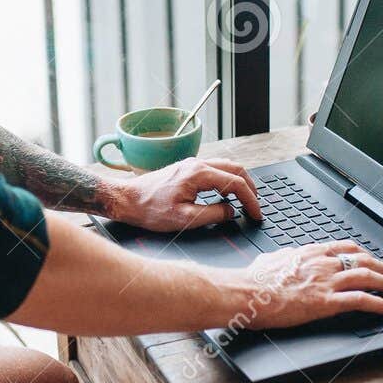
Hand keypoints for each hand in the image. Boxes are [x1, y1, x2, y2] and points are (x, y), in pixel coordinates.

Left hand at [107, 157, 264, 230]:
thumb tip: (231, 212)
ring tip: (244, 201)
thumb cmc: (149, 209)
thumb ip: (212, 215)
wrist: (126, 200)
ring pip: (226, 167)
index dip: (250, 200)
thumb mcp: (184, 219)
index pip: (235, 183)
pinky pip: (215, 170)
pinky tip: (224, 195)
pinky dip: (226, 180)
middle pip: (236, 169)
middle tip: (255, 206)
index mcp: (198, 174)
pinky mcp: (186, 169)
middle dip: (250, 188)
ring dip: (239, 182)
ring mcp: (191, 164)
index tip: (256, 214)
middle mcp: (197, 164)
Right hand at [237, 240, 382, 329]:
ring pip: (368, 277)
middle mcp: (323, 263)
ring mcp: (326, 282)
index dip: (364, 253)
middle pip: (363, 260)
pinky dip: (379, 303)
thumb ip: (285, 258)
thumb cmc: (253, 280)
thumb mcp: (272, 260)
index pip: (345, 248)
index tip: (371, 259)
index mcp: (310, 252)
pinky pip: (361, 300)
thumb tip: (284, 258)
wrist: (246, 293)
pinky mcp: (326, 302)